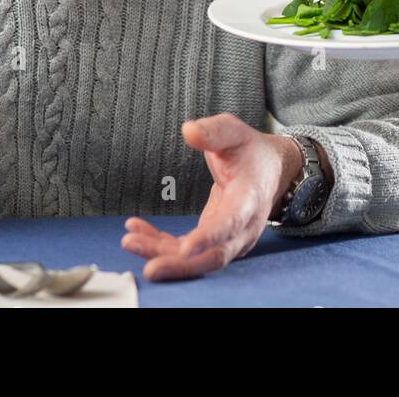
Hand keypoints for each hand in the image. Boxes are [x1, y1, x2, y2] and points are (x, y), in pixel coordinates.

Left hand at [120, 114, 297, 281]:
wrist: (269, 170)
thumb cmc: (250, 151)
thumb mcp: (235, 132)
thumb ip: (214, 131)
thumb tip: (189, 131)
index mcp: (250, 199)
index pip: (231, 223)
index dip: (209, 238)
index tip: (185, 249)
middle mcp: (243, 227)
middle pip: (214, 256)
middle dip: (181, 264)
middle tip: (149, 267)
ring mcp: (229, 239)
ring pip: (197, 259)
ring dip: (163, 255)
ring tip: (130, 242)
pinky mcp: (213, 241)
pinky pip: (187, 250)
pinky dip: (161, 245)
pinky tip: (137, 233)